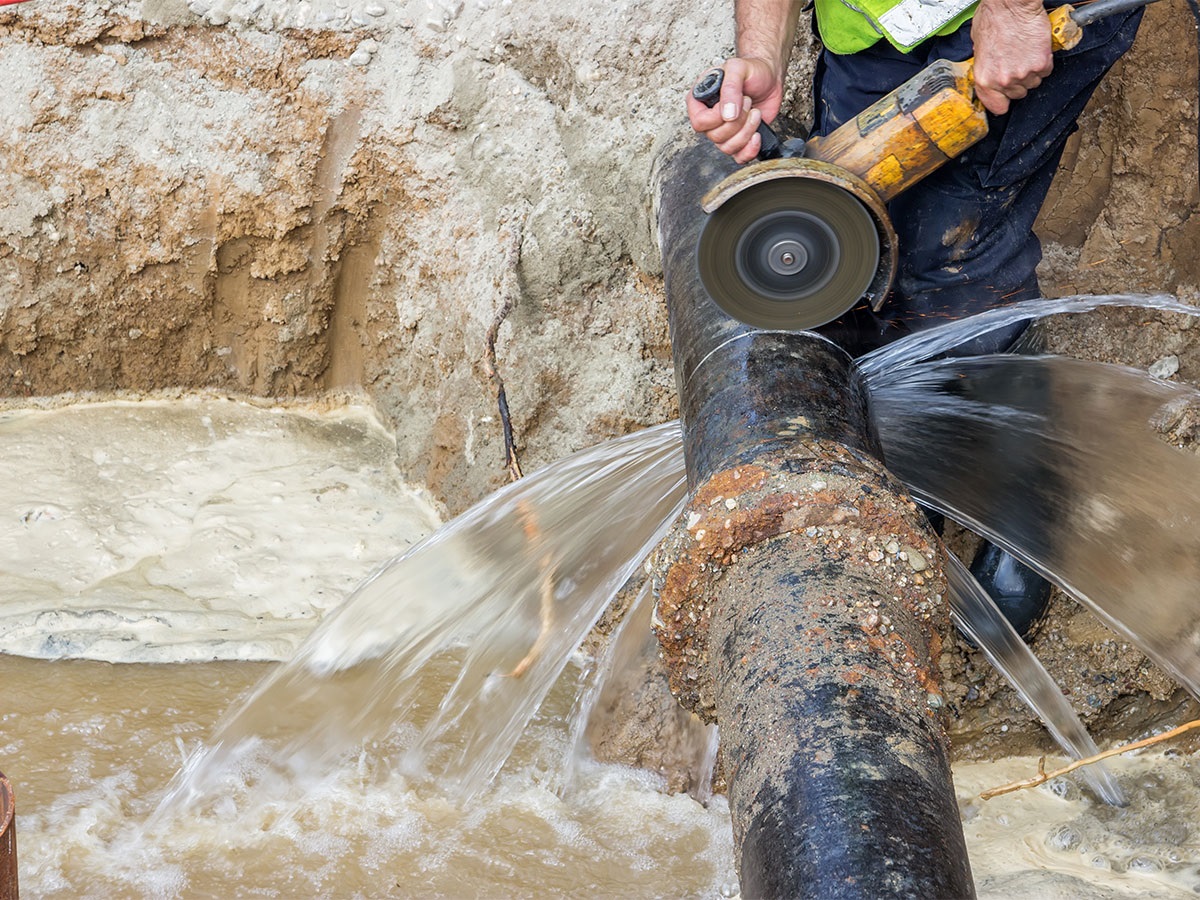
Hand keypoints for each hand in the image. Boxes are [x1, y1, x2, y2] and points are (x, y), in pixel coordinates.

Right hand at [686, 56, 784, 163]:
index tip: (734, 103)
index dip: (717, 118)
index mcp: (701, 101)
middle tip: (749, 103)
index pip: (699, 122)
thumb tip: (727, 114)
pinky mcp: (738, 139)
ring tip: (755, 113)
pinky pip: (738, 157)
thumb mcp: (738, 68)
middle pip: (715, 137)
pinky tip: (757, 135)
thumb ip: (730, 87)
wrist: (770, 77)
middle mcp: (709, 119)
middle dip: (737, 122)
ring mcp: (723, 131)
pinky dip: (749, 150)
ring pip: (727, 147)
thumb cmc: (751, 70)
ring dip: (746, 132)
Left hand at [970, 0, 1053, 114]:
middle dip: (1018, 81)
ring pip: (1033, 83)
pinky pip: (1046, 71)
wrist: (1012, 4)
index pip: (996, 106)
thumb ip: (985, 65)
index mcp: (984, 78)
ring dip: (1031, 71)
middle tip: (1016, 64)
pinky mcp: (1041, 63)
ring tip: (1025, 54)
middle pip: (1017, 94)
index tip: (1006, 98)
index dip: (1002, 101)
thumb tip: (990, 71)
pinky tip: (1035, 49)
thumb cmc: (994, 18)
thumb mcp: (978, 47)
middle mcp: (1003, 80)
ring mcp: (1023, 73)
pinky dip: (1044, 62)